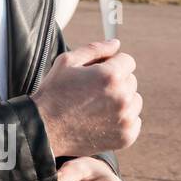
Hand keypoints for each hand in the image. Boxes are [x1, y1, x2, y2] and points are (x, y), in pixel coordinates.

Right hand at [31, 37, 141, 155]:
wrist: (45, 130)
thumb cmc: (53, 93)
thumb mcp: (67, 62)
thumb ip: (95, 49)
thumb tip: (116, 43)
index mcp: (110, 76)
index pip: (128, 61)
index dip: (111, 64)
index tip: (97, 73)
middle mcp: (122, 97)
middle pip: (131, 81)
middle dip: (115, 82)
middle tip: (92, 91)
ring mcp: (126, 118)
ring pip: (135, 101)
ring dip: (121, 101)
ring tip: (96, 106)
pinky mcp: (126, 136)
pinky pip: (134, 121)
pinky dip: (122, 120)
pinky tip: (101, 120)